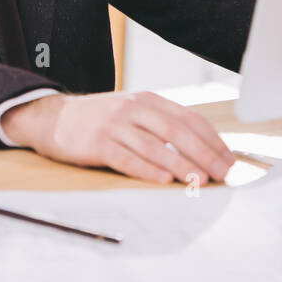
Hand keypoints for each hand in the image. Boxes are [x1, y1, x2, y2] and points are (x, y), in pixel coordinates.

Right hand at [0, 90, 235, 185]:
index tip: (229, 159)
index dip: (212, 139)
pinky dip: (147, 169)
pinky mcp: (96, 143)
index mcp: (147, 100)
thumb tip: (202, 151)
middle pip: (176, 131)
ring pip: (155, 146)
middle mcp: (133, 108)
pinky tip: (164, 180)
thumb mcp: (132, 112)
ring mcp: (114, 124)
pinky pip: (127, 158)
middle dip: (204, 154)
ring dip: (181, 165)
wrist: (53, 117)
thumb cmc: (100, 121)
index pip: (188, 118)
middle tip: (223, 174)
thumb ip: (161, 125)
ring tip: (200, 181)